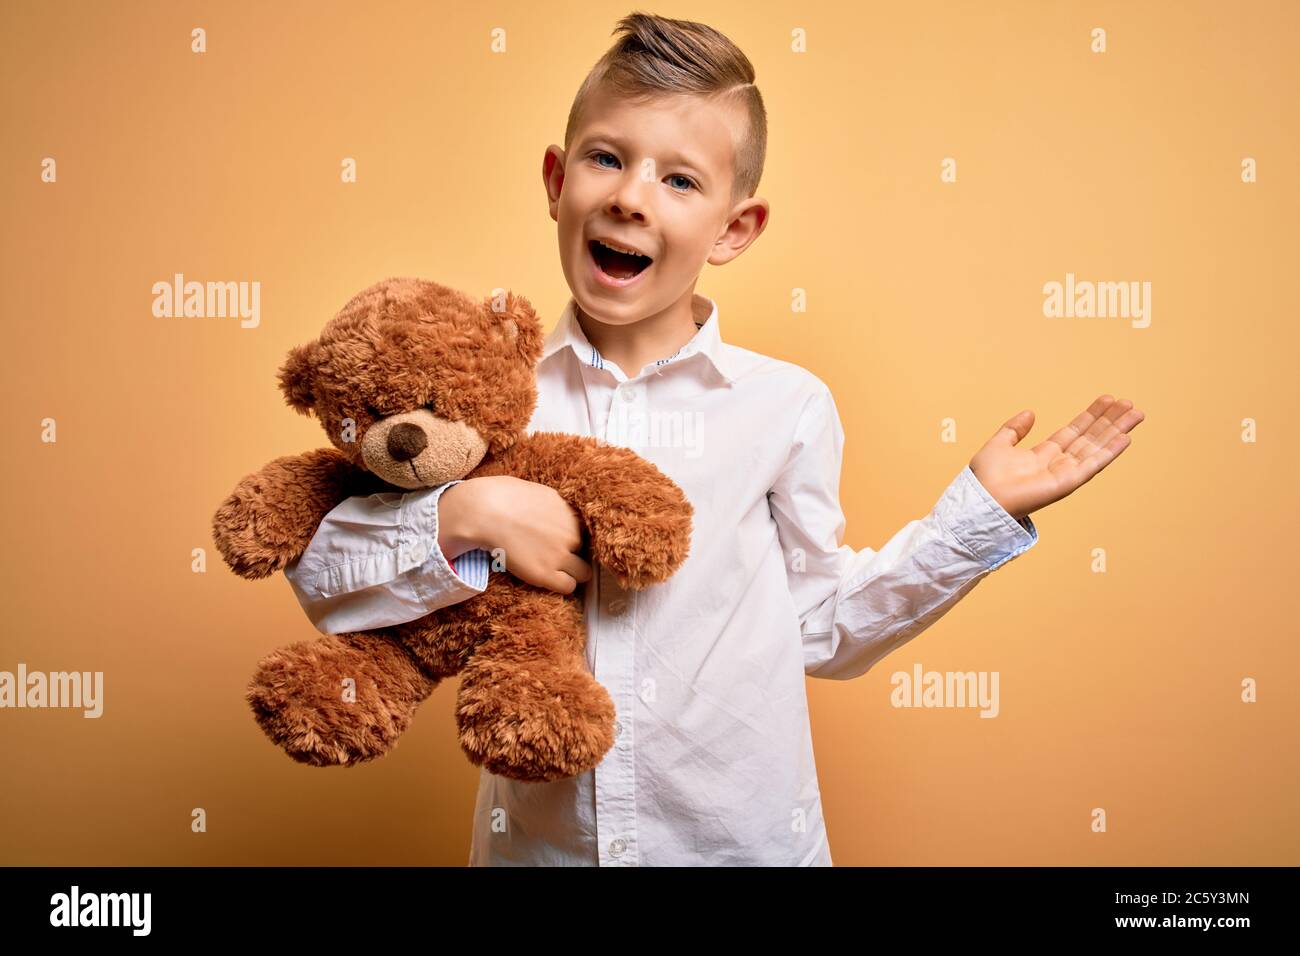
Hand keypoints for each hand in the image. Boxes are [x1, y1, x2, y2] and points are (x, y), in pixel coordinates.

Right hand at [441, 476, 592, 594]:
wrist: (485, 512)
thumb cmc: (503, 497)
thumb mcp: (540, 493)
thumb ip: (555, 506)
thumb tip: (554, 512)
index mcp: (571, 514)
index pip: (584, 533)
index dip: (571, 538)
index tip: (559, 541)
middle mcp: (571, 535)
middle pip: (585, 552)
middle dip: (572, 554)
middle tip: (552, 555)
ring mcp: (560, 555)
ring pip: (582, 573)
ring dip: (570, 572)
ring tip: (552, 570)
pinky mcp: (545, 574)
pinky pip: (568, 587)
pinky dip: (561, 585)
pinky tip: (548, 579)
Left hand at [968, 394, 1144, 520]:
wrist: (983, 498)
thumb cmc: (985, 478)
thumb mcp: (999, 444)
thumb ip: (1014, 429)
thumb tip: (1029, 413)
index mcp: (1043, 455)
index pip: (1074, 431)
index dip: (1091, 416)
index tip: (1107, 400)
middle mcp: (1058, 464)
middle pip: (1090, 438)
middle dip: (1110, 420)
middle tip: (1129, 403)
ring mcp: (1066, 474)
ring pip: (1097, 447)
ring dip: (1117, 430)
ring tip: (1136, 413)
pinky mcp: (1068, 483)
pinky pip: (1093, 464)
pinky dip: (1110, 451)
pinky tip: (1126, 437)